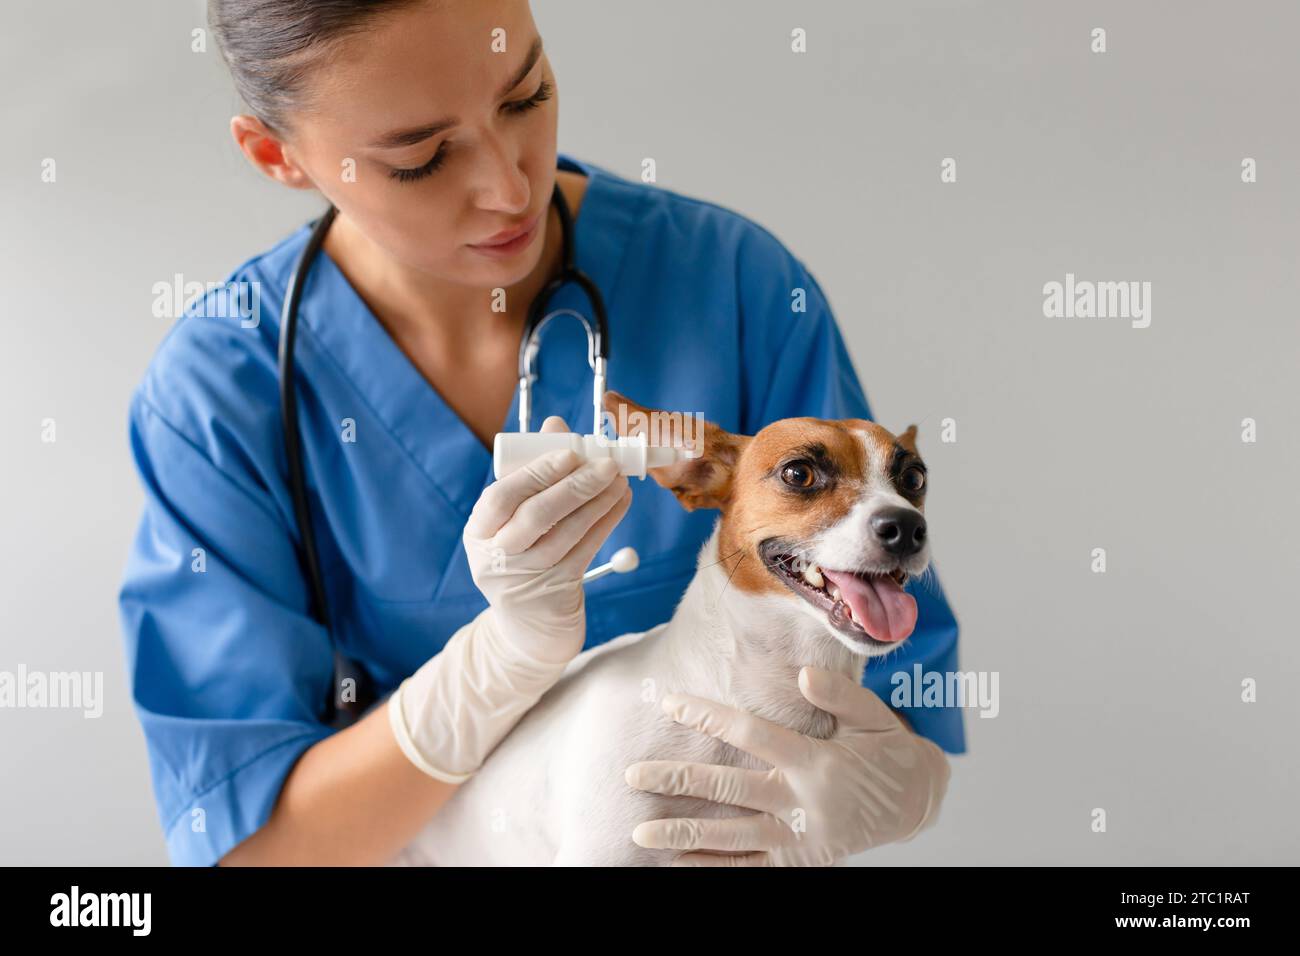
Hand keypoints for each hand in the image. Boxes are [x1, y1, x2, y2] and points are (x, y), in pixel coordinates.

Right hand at [463, 415, 631, 664]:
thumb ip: (532, 471)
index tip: (570, 453)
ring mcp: (527, 578)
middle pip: (536, 516)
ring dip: (598, 502)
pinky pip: (585, 550)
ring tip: (621, 480)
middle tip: (607, 464)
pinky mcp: (556, 590)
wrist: (530, 620)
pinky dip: (605, 523)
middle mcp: (497, 556)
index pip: (501, 498)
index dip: (536, 473)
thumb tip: (556, 424)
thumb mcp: (515, 518)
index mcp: (479, 531)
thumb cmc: (522, 551)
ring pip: (566, 534)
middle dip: (575, 486)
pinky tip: (620, 502)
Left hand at [624, 667, 950, 865]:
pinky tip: (676, 864)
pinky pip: (749, 868)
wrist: (918, 804)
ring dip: (683, 835)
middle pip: (730, 791)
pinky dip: (713, 867)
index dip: (708, 717)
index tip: (670, 702)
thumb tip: (803, 674)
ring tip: (640, 832)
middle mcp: (804, 801)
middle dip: (678, 783)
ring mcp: (799, 837)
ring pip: (732, 836)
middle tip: (632, 776)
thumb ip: (840, 694)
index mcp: (817, 761)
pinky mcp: (800, 861)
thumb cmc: (889, 751)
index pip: (752, 734)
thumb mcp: (875, 717)